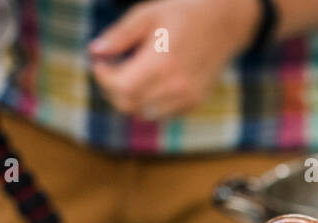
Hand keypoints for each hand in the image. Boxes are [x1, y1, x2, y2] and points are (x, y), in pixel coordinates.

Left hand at [89, 0, 260, 121]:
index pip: (122, 88)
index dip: (103, 78)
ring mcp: (188, 97)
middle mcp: (177, 85)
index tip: (100, 63)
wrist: (222, 24)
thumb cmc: (182, 14)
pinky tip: (151, 80)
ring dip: (130, 98)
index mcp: (163, 62)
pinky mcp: (194, 102)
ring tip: (129, 74)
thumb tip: (95, 52)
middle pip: (129, 105)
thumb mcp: (146, 15)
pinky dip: (149, 101)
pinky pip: (161, 113)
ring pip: (144, 113)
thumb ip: (119, 35)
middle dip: (112, 90)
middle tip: (110, 70)